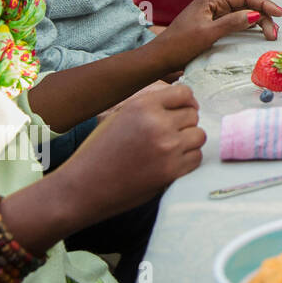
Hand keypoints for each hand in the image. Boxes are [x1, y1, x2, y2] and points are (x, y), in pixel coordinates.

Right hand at [52, 83, 204, 226]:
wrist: (82, 188)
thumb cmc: (98, 152)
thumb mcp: (119, 117)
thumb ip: (149, 107)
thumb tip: (183, 102)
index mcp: (142, 105)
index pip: (184, 93)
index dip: (186, 102)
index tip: (183, 110)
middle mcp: (157, 123)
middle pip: (193, 115)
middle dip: (184, 124)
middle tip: (169, 135)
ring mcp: (167, 147)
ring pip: (199, 136)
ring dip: (188, 142)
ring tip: (169, 149)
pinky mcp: (171, 171)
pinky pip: (196, 158)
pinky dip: (187, 160)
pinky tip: (169, 163)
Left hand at [154, 0, 281, 70]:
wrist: (159, 59)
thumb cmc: (179, 45)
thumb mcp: (207, 34)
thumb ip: (232, 22)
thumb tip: (254, 15)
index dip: (264, 4)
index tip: (279, 14)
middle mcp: (213, 3)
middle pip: (245, 4)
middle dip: (263, 15)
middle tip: (274, 32)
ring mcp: (213, 14)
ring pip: (242, 13)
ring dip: (257, 22)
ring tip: (270, 34)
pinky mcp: (212, 25)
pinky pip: (235, 22)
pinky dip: (248, 27)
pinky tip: (256, 33)